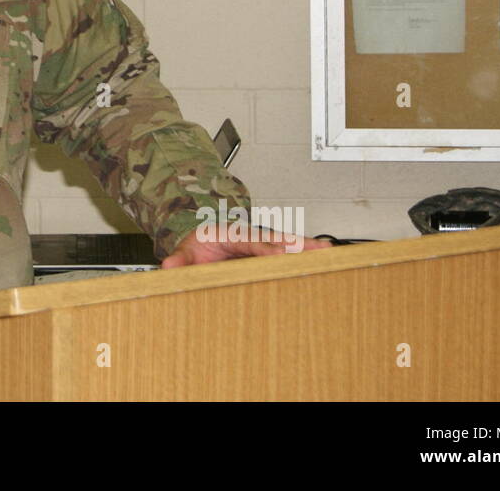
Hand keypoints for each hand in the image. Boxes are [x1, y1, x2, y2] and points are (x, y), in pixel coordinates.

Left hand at [160, 230, 331, 267]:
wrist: (198, 237)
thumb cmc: (196, 244)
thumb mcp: (184, 250)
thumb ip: (178, 260)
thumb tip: (169, 266)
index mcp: (231, 234)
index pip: (251, 242)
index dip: (266, 249)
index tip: (279, 254)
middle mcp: (250, 237)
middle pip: (278, 239)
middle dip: (298, 244)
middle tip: (320, 249)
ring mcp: (260, 245)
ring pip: (288, 245)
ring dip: (308, 248)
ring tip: (330, 252)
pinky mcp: (267, 254)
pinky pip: (288, 254)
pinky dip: (305, 255)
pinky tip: (323, 259)